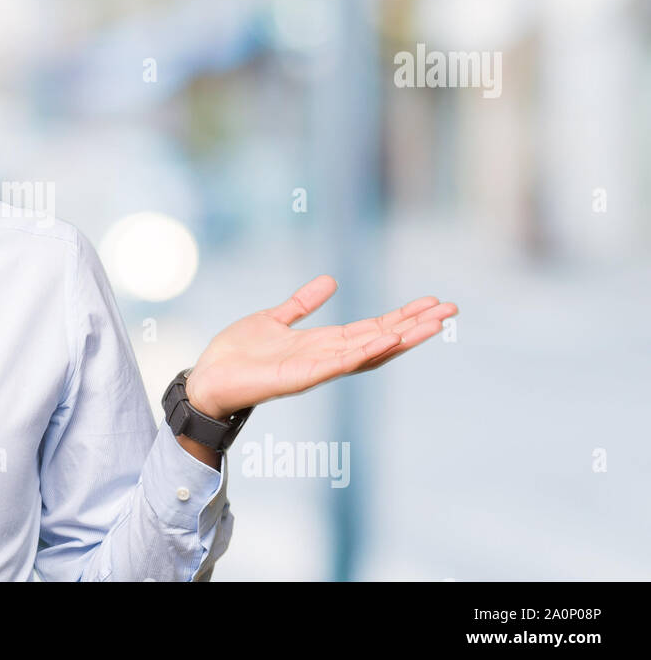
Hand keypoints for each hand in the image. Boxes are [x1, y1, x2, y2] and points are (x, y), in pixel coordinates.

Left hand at [185, 274, 457, 418]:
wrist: (208, 378)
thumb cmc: (238, 353)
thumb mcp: (275, 319)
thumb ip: (303, 304)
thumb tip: (331, 281)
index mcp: (323, 343)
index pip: (373, 328)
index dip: (403, 316)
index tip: (432, 303)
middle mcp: (327, 357)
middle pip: (381, 339)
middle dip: (415, 326)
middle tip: (451, 310)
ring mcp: (316, 369)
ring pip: (367, 353)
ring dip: (400, 339)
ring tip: (432, 325)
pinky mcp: (298, 377)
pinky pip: (335, 364)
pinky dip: (360, 353)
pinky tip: (383, 340)